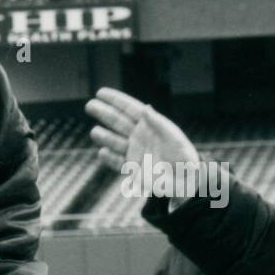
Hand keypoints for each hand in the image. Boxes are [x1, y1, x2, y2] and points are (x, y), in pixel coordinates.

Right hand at [85, 87, 199, 187]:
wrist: (185, 182)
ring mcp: (135, 152)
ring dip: (104, 136)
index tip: (100, 92)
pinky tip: (102, 153)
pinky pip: (117, 162)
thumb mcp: (174, 138)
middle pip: (118, 122)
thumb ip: (159, 123)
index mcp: (150, 125)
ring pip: (115, 141)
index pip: (130, 109)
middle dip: (104, 113)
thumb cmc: (184, 157)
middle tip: (89, 106)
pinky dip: (109, 158)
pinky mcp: (133, 169)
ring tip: (95, 132)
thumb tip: (145, 108)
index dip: (115, 100)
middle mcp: (140, 136)